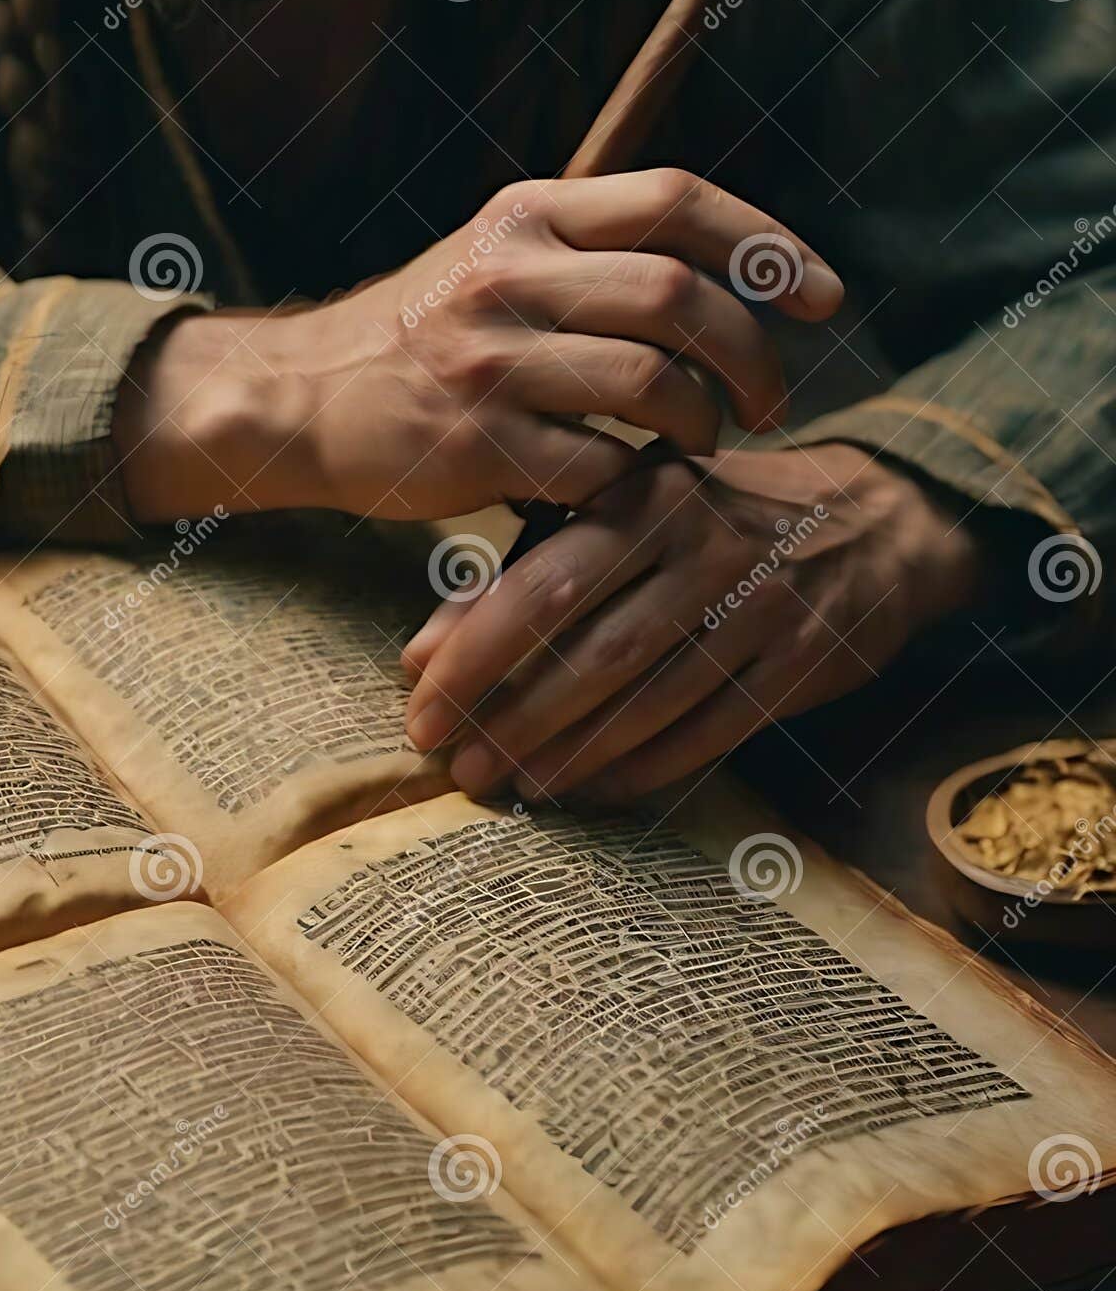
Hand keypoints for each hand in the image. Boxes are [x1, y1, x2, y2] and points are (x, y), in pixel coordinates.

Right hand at [118, 171, 842, 522]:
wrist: (302, 398)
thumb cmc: (416, 336)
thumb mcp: (492, 258)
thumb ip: (588, 251)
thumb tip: (720, 274)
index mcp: (527, 215)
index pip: (678, 201)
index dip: (768, 247)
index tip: (822, 298)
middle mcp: (508, 275)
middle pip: (680, 297)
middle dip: (753, 356)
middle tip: (773, 402)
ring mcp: (489, 361)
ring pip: (650, 386)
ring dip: (701, 425)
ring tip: (702, 446)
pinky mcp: (474, 445)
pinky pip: (594, 466)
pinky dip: (628, 483)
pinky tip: (624, 485)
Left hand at [401, 445, 985, 801]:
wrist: (870, 520)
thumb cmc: (706, 518)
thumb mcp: (616, 517)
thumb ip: (517, 575)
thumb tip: (420, 654)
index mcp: (644, 499)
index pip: (542, 585)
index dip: (473, 656)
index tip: (419, 710)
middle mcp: (704, 549)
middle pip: (593, 651)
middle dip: (514, 718)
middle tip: (458, 766)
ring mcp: (761, 609)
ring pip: (650, 700)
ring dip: (571, 754)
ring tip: (510, 787)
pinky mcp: (802, 664)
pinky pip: (709, 733)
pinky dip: (642, 769)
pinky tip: (589, 791)